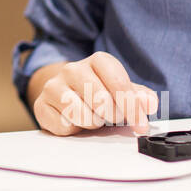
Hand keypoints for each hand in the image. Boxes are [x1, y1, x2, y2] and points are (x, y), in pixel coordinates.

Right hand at [30, 52, 156, 135]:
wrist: (65, 91)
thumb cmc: (98, 91)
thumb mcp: (122, 90)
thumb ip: (139, 97)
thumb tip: (149, 103)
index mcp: (97, 60)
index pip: (118, 82)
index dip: (132, 106)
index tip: (141, 125)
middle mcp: (72, 69)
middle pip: (100, 100)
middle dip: (111, 115)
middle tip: (111, 117)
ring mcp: (54, 86)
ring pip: (81, 114)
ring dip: (92, 123)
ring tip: (91, 116)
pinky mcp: (41, 104)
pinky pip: (64, 125)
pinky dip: (74, 129)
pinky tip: (74, 121)